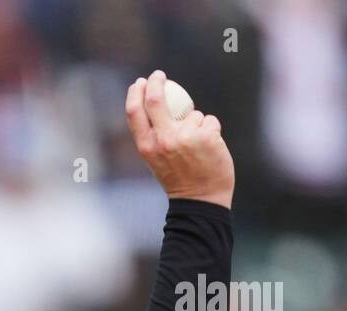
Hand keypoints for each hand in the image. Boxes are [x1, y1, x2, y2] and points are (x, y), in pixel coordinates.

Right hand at [126, 70, 233, 208]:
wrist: (200, 199)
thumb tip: (154, 102)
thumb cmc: (178, 177)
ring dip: (196, 123)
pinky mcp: (206, 135)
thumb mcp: (155, 158)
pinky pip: (209, 121)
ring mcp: (185, 137)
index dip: (137, 92)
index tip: (141, 82)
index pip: (135, 111)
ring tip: (197, 147)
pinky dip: (211, 130)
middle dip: (156, 82)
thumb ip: (154, 135)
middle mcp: (163, 140)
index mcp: (147, 146)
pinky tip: (209, 148)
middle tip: (159, 75)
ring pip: (192, 114)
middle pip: (156, 99)